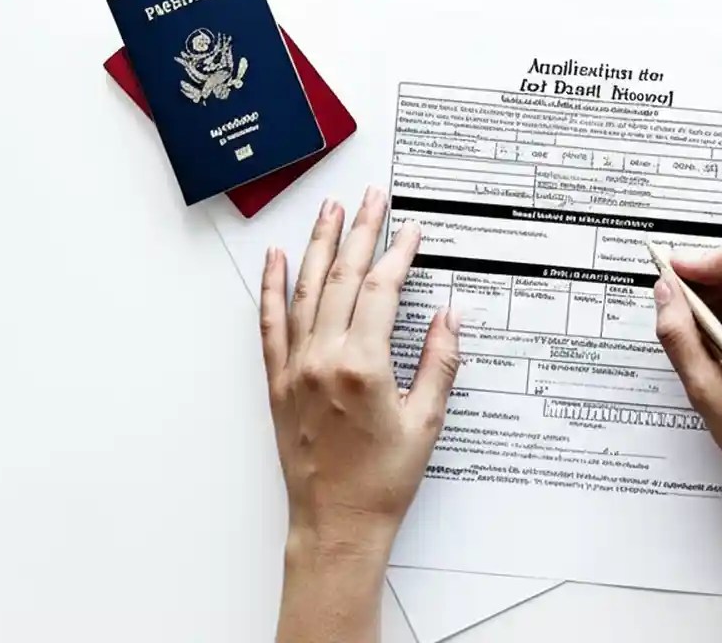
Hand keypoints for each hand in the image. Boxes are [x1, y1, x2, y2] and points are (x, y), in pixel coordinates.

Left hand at [259, 189, 461, 563]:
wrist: (336, 523)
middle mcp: (323, 360)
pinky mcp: (278, 382)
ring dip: (319, 246)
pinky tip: (278, 260)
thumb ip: (439, 362)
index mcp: (363, 366)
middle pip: (343, 278)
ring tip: (329, 211)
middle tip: (371, 199)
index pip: (381, 291)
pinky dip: (273, 288)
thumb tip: (450, 316)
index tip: (411, 232)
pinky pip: (271, 324)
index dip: (398, 255)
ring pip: (306, 291)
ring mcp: (295, 368)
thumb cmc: (381, 481)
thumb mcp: (426, 421)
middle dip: (360, 232)